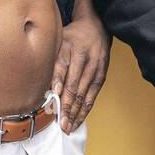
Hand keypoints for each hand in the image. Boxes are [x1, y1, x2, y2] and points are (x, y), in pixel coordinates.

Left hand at [53, 17, 110, 131]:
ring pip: (86, 95)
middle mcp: (87, 62)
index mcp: (74, 52)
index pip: (66, 77)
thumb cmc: (73, 36)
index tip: (55, 109)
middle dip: (69, 109)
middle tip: (62, 126)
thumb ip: (55, 63)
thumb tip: (52, 88)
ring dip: (77, 113)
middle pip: (76, 89)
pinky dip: (86, 108)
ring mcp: (96, 70)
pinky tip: (79, 118)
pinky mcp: (102, 75)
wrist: (96, 27)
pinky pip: (93, 95)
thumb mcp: (60, 42)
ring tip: (69, 127)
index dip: (61, 94)